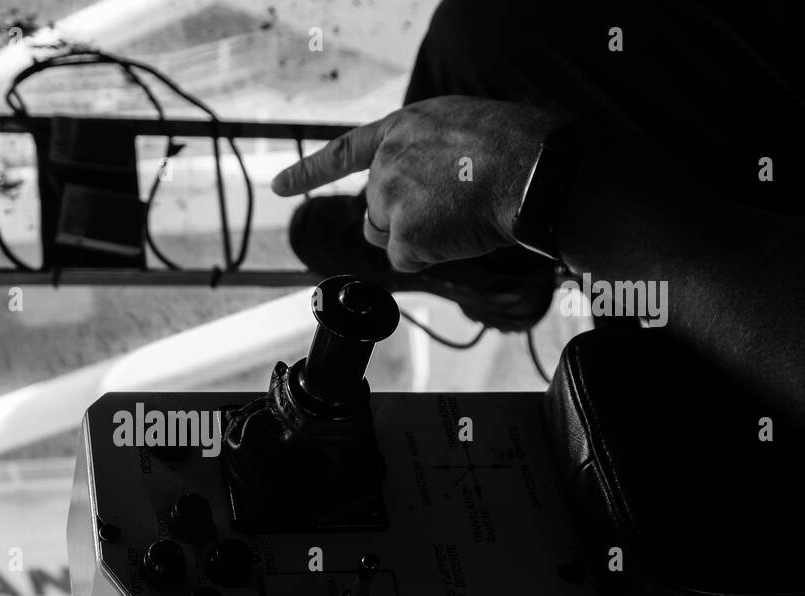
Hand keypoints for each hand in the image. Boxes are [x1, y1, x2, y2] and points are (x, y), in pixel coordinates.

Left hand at [272, 96, 560, 271]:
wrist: (527, 168)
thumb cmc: (507, 147)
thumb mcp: (454, 128)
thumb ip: (419, 153)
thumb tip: (414, 189)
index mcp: (398, 131)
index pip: (342, 153)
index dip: (308, 172)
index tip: (278, 186)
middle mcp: (383, 165)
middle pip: (375, 210)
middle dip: (406, 216)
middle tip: (452, 201)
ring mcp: (388, 200)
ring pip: (386, 236)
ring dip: (415, 236)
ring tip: (457, 213)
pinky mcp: (401, 236)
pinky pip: (405, 259)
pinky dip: (430, 254)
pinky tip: (456, 231)